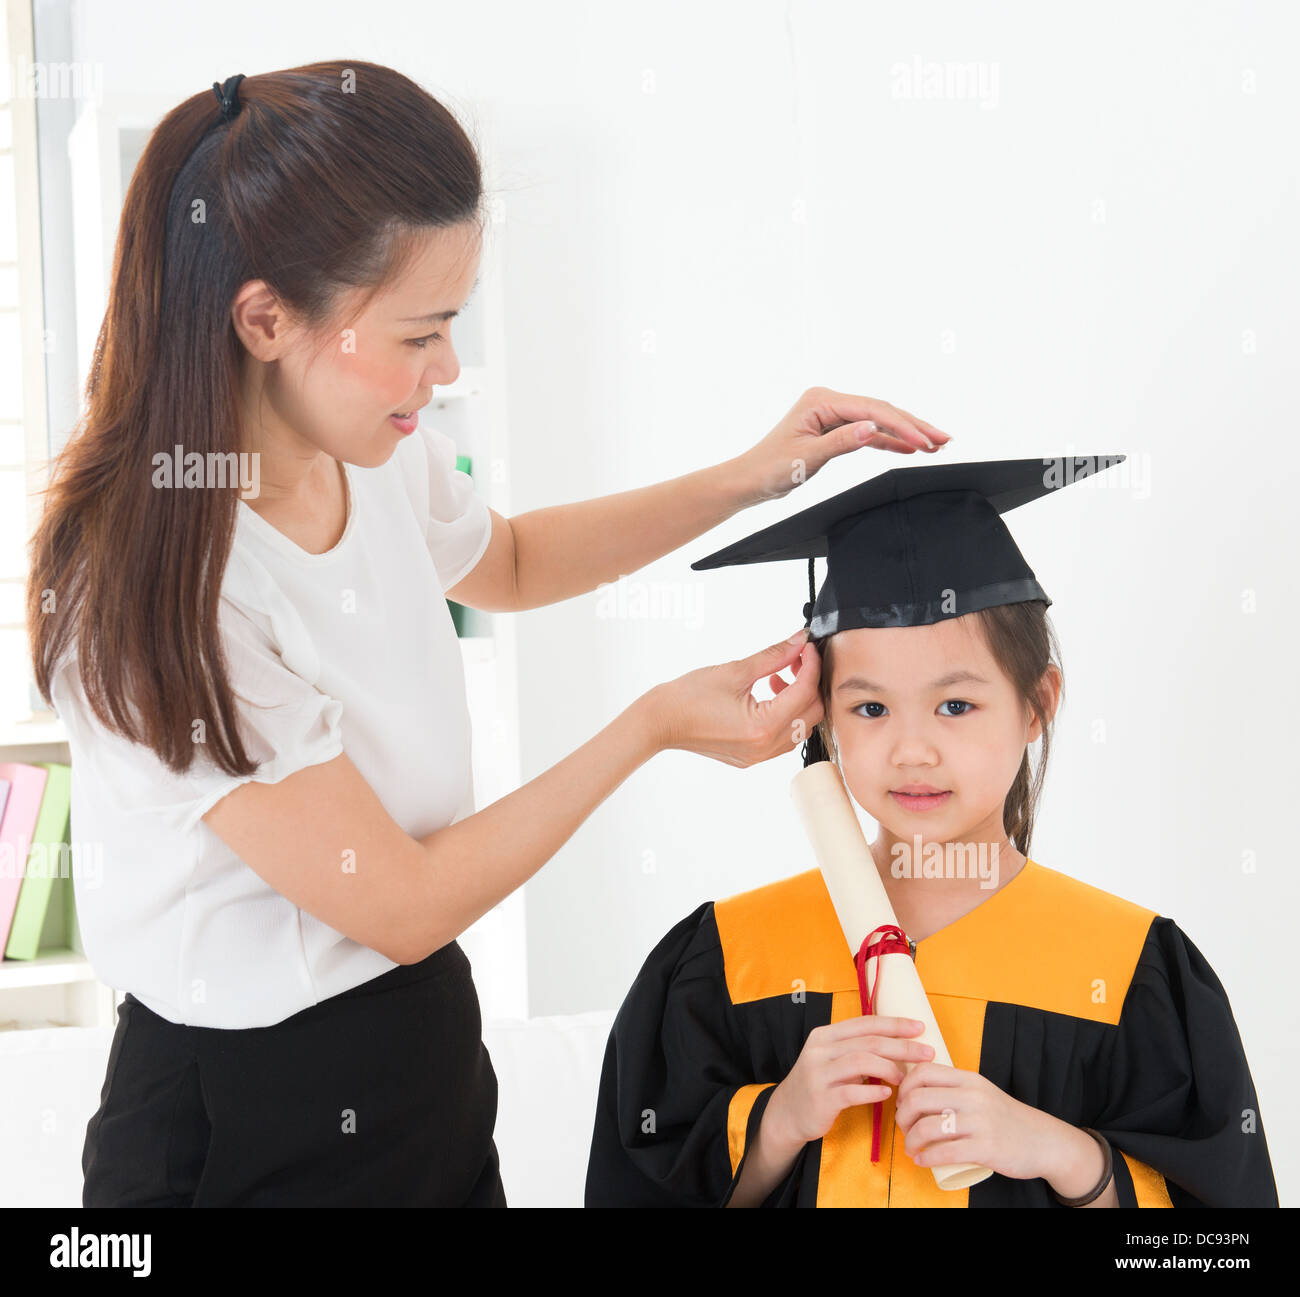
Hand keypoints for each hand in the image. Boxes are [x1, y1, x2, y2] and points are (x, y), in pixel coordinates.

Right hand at [650, 629, 824, 766]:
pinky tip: (767, 697)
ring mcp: (759, 756)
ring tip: (775, 679)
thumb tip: (799, 641)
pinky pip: (784, 738)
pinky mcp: (752, 757)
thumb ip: (774, 656)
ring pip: (801, 728)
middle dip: (808, 682)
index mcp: (763, 726)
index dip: (810, 664)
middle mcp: (765, 747)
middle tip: (794, 659)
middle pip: (812, 713)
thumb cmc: (689, 696)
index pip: (805, 691)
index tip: (806, 646)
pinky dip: (785, 715)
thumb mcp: (735, 670)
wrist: (661, 721)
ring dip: (798, 700)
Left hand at [734, 387, 951, 505]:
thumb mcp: (807, 458)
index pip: (871, 410)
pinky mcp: (834, 430)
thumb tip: (873, 429)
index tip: (925, 440)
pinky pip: (868, 434)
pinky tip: (911, 447)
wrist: (750, 480)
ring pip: (878, 421)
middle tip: (944, 438)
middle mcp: (828, 402)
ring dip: (907, 433)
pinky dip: (889, 441)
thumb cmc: (770, 469)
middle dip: (914, 425)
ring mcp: (832, 415)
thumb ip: (841, 443)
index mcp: (821, 400)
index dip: (902, 425)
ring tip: (936, 444)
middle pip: (880, 411)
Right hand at [762, 1016, 932, 1150]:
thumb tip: (899, 1044)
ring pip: (860, 1061)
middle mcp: (820, 1049)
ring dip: (889, 1068)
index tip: (920, 1027)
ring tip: (904, 1078)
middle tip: (927, 1053)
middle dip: (902, 1046)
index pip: (865, 1023)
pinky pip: (852, 1092)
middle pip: (868, 1041)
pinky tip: (887, 1093)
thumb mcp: (832, 1058)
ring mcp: (818, 1073)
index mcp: (826, 1034)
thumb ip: (857, 1049)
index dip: (895, 1024)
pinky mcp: (821, 1098)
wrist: (787, 1112)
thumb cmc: (820, 1083)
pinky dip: (873, 1091)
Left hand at [894, 1061, 1077, 1181]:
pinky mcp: (986, 1148)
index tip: (902, 1103)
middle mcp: (972, 1096)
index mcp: (968, 1079)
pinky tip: (922, 1161)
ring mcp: (979, 1122)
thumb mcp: (981, 1092)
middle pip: (918, 1099)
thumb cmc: (1005, 1118)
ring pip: (927, 1127)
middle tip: (903, 1129)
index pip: (923, 1072)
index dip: (904, 1087)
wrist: (1044, 1141)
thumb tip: (916, 1091)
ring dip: (911, 1140)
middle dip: (902, 1117)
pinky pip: (945, 1152)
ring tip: (911, 1148)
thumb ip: (955, 1088)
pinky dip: (926, 1158)